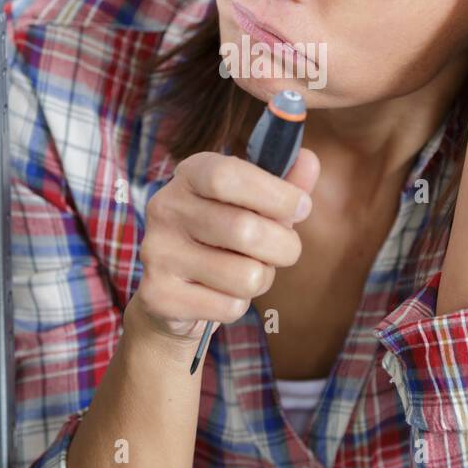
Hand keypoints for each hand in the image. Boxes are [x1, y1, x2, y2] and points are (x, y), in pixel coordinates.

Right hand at [129, 149, 320, 343]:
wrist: (171, 291)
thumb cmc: (224, 237)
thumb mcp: (254, 204)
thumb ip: (284, 184)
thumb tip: (309, 160)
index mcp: (189, 174)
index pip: (227, 175)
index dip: (275, 193)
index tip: (302, 207)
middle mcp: (166, 208)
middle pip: (246, 230)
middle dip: (285, 247)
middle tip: (285, 250)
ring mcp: (158, 252)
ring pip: (245, 275)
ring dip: (262, 279)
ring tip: (248, 271)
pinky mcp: (159, 295)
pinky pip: (229, 307)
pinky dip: (238, 304)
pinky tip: (220, 293)